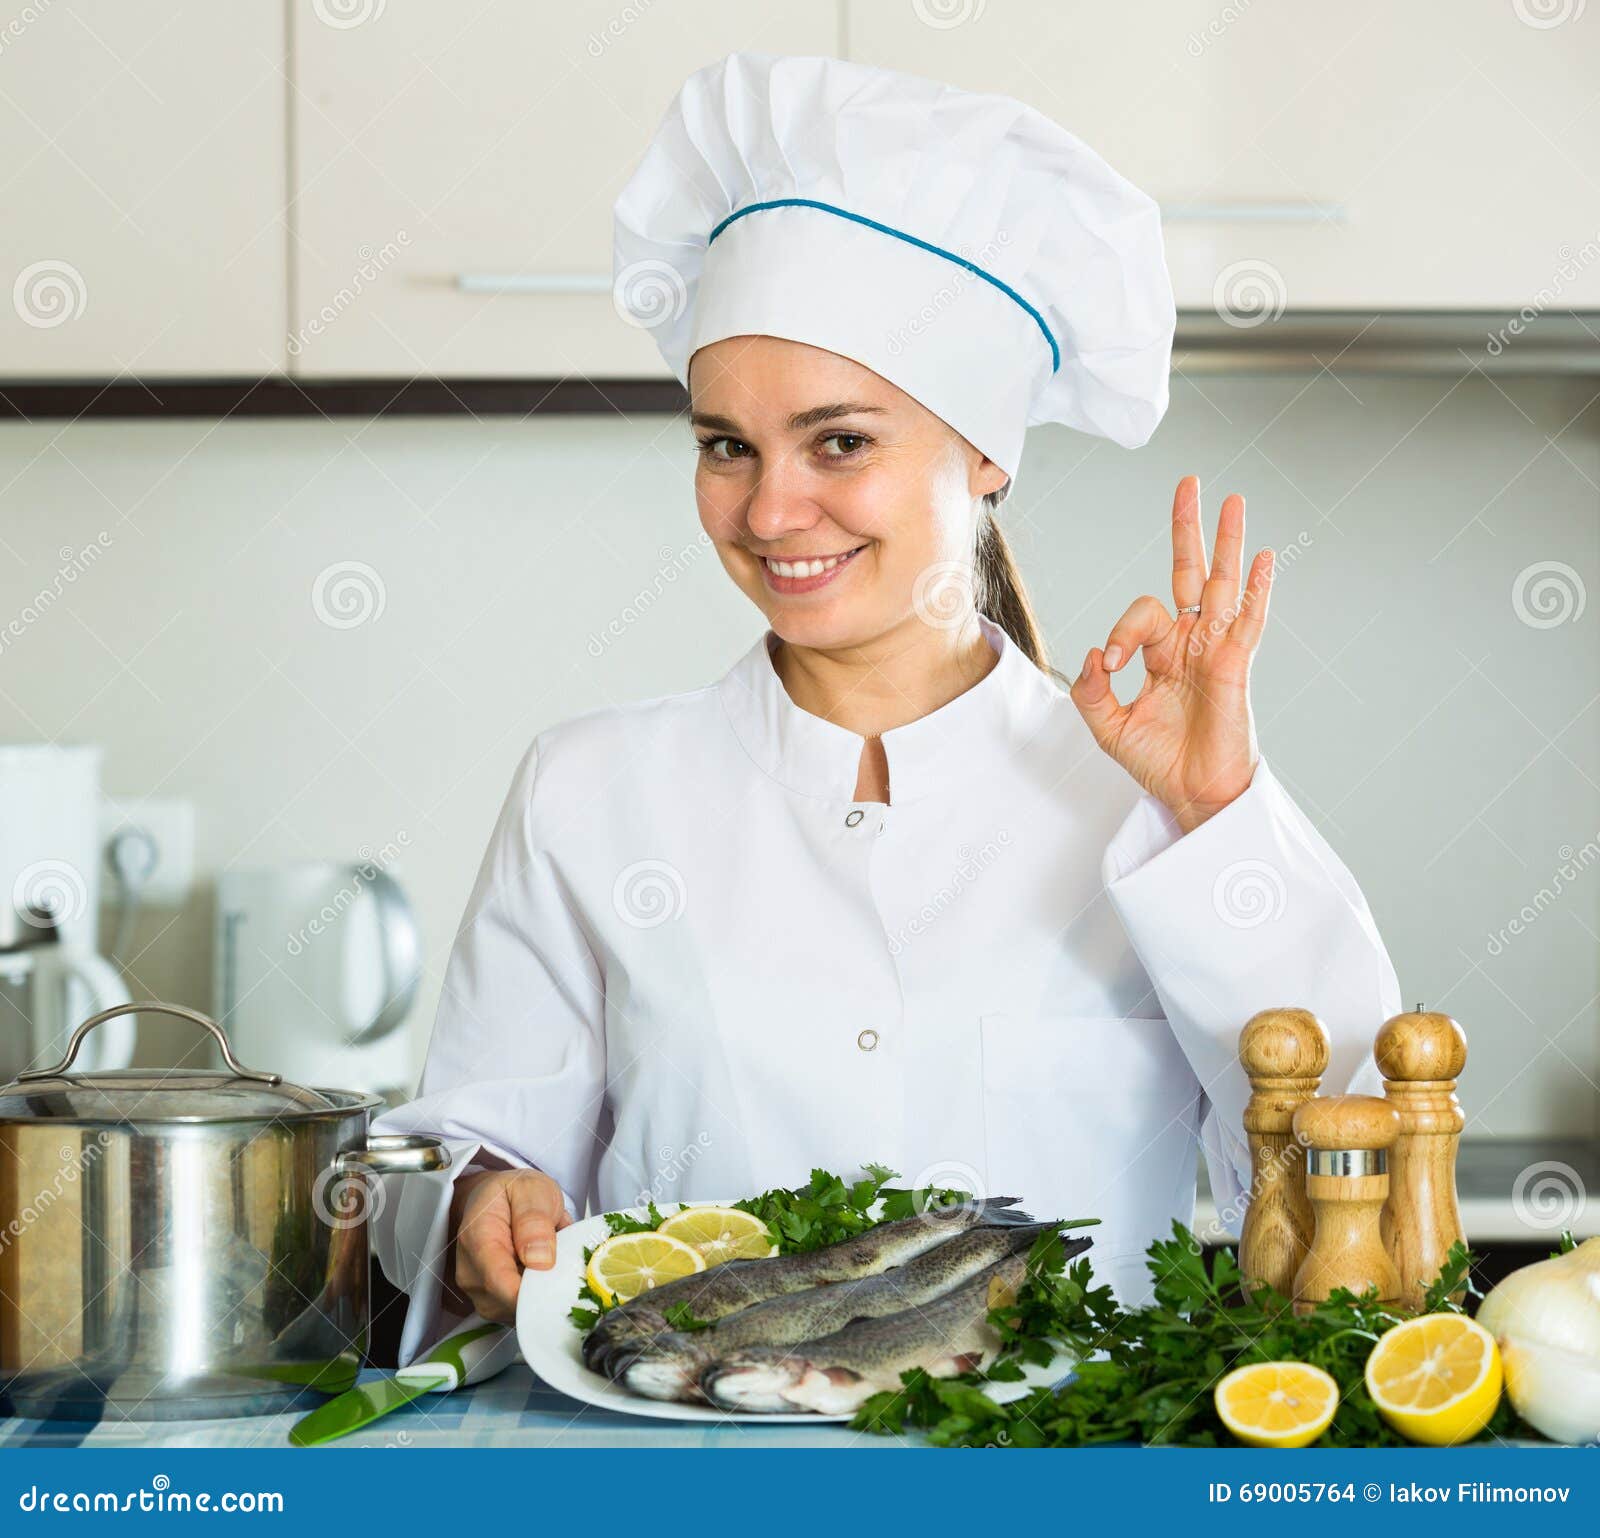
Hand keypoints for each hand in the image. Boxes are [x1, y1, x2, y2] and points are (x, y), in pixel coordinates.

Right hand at [445, 1168, 571, 1322]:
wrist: (494, 1199)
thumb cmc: (513, 1193)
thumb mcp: (531, 1190)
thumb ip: (534, 1221)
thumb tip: (540, 1260)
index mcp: (477, 1239)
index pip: (500, 1282)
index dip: (533, 1291)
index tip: (561, 1283)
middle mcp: (470, 1272)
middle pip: (509, 1303)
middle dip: (543, 1291)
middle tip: (565, 1264)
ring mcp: (477, 1291)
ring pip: (515, 1312)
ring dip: (541, 1295)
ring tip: (553, 1264)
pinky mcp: (490, 1302)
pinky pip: (517, 1312)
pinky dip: (536, 1299)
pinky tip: (544, 1276)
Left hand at [1069, 476, 1269, 833]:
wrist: (1192, 794)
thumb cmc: (1158, 761)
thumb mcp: (1108, 725)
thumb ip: (1092, 691)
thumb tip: (1097, 654)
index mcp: (1162, 653)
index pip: (1139, 617)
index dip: (1121, 632)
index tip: (1112, 665)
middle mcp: (1192, 643)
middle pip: (1190, 574)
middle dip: (1188, 529)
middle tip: (1188, 485)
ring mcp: (1217, 650)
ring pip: (1223, 585)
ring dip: (1228, 542)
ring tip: (1234, 501)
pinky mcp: (1237, 665)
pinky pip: (1248, 620)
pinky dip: (1256, 589)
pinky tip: (1263, 557)